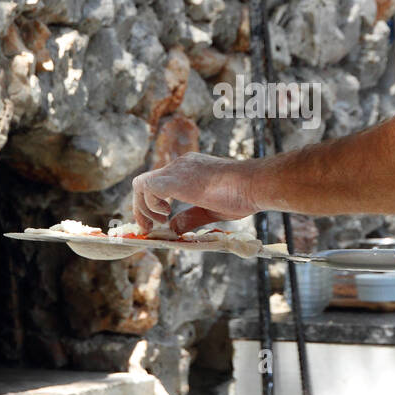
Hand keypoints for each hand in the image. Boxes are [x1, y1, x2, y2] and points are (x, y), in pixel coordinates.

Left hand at [132, 153, 259, 233]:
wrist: (253, 184)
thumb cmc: (241, 195)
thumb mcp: (211, 210)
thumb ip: (190, 217)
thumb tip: (173, 227)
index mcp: (190, 170)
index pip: (160, 182)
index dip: (152, 203)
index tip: (158, 222)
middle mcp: (180, 166)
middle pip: (145, 182)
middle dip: (141, 207)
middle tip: (148, 228)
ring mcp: (176, 170)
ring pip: (141, 184)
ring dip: (143, 208)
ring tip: (160, 222)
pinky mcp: (175, 180)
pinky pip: (147, 188)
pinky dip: (149, 205)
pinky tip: (165, 215)